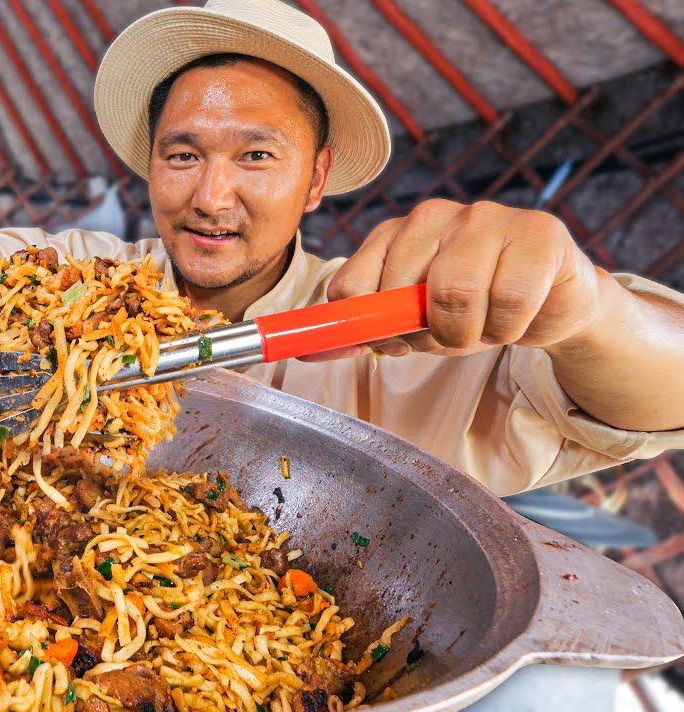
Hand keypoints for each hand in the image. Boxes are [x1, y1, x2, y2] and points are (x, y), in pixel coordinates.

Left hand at [320, 199, 603, 358]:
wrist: (552, 302)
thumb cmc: (474, 306)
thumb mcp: (410, 324)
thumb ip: (362, 331)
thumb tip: (304, 349)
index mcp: (394, 234)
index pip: (350, 287)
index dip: (369, 328)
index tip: (395, 341)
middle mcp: (434, 216)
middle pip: (401, 295)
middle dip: (427, 335)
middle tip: (454, 333)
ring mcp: (486, 217)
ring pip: (453, 297)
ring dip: (470, 333)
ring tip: (486, 323)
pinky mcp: (539, 232)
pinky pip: (508, 302)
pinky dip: (512, 327)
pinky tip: (520, 314)